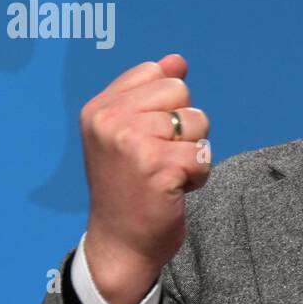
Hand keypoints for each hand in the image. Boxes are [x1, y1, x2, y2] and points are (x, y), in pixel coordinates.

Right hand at [79, 54, 210, 303]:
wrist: (121, 242)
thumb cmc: (130, 187)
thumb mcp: (131, 135)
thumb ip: (151, 94)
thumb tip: (177, 60)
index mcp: (99, 108)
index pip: (157, 73)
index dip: (167, 107)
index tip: (147, 138)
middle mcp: (110, 121)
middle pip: (181, 93)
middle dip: (184, 127)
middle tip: (160, 159)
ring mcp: (132, 142)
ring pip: (198, 122)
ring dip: (192, 153)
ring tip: (166, 175)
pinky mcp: (157, 166)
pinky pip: (203, 154)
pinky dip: (198, 175)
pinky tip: (174, 190)